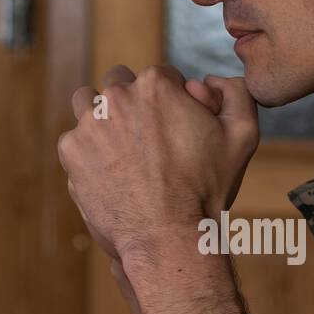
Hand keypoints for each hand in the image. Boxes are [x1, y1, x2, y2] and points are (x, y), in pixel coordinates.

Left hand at [58, 64, 259, 263]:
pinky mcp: (71, 150)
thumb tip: (207, 79)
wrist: (167, 236)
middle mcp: (117, 96)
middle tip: (147, 137)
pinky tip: (109, 171)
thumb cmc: (207, 189)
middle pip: (120, 83)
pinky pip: (75, 138)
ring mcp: (89, 123)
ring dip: (102, 116)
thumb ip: (236, 92)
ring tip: (121, 147)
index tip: (175, 126)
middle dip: (133, 103)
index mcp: (156, 85)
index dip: (172, 100)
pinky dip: (88, 151)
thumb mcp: (242, 135)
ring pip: (88, 102)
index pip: (160, 77)